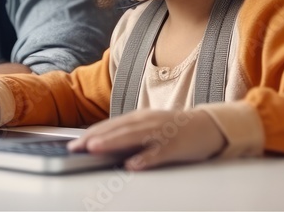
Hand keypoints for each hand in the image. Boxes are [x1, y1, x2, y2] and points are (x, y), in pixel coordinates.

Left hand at [67, 109, 226, 170]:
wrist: (209, 126)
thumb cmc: (176, 129)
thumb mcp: (149, 127)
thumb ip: (128, 135)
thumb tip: (102, 145)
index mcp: (140, 118)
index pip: (110, 125)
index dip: (91, 134)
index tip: (74, 144)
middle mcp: (148, 122)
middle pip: (117, 129)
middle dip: (95, 138)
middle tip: (76, 147)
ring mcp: (162, 132)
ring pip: (133, 137)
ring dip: (112, 142)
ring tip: (95, 148)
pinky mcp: (175, 146)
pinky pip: (158, 152)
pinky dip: (145, 158)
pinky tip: (132, 164)